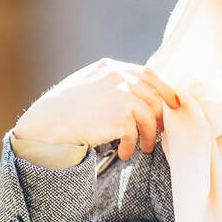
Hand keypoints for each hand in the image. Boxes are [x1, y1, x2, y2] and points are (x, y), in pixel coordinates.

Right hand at [12, 59, 180, 159]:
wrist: (46, 124)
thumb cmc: (64, 110)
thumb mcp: (88, 85)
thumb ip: (112, 84)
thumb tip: (141, 97)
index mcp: (110, 68)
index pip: (148, 74)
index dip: (165, 89)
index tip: (175, 102)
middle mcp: (117, 77)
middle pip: (153, 97)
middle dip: (160, 118)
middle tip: (159, 133)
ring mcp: (120, 95)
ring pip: (150, 117)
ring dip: (150, 136)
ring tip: (145, 148)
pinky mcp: (120, 116)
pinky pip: (136, 133)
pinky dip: (132, 146)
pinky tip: (125, 153)